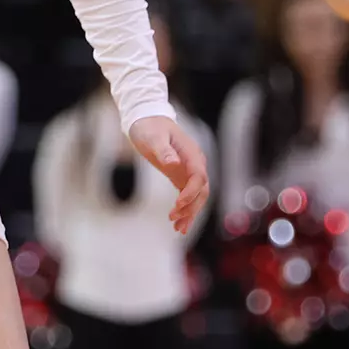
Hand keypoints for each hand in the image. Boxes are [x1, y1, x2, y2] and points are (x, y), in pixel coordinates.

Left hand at [128, 116, 209, 232]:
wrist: (146, 119)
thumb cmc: (149, 127)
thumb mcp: (153, 138)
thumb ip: (164, 152)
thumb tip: (173, 163)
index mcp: (192, 154)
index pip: (198, 178)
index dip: (190, 193)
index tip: (177, 204)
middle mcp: (195, 163)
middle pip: (201, 191)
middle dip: (191, 208)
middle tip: (175, 221)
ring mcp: (189, 170)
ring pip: (197, 197)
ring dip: (190, 213)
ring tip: (179, 229)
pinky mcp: (181, 176)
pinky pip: (188, 196)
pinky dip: (185, 209)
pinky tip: (178, 222)